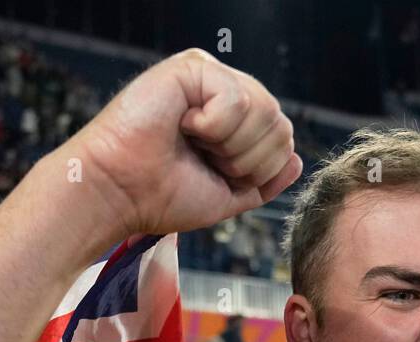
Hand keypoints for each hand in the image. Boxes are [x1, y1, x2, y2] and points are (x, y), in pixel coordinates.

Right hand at [73, 48, 302, 236]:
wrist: (123, 194)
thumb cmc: (163, 196)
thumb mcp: (228, 195)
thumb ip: (265, 181)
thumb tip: (296, 160)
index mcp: (232, 121)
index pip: (281, 137)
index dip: (258, 168)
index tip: (215, 172)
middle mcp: (223, 93)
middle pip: (279, 123)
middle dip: (248, 159)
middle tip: (205, 159)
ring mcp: (208, 77)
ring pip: (264, 110)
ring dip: (232, 145)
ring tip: (195, 144)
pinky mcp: (192, 67)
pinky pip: (237, 99)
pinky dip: (214, 126)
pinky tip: (183, 125)